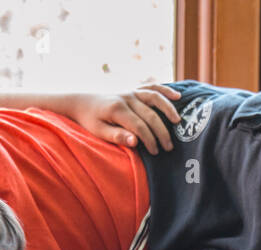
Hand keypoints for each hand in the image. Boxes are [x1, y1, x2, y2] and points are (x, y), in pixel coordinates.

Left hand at [67, 85, 182, 153]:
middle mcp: (126, 97)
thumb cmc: (90, 120)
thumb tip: (135, 142)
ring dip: (168, 109)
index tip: (155, 152)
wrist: (82, 102)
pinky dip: (165, 90)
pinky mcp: (134, 89)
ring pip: (154, 97)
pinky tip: (177, 96)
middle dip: (161, 132)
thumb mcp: (98, 132)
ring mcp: (131, 91)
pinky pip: (152, 87)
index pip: (139, 126)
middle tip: (169, 147)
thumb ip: (117, 136)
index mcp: (117, 109)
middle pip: (150, 115)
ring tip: (178, 122)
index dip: (149, 140)